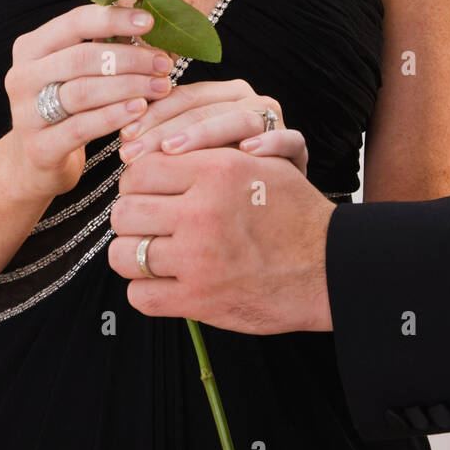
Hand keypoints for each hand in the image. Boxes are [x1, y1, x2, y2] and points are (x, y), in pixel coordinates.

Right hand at [1, 3, 172, 204]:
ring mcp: (26, 113)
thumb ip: (107, 48)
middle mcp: (21, 76)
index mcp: (31, 47)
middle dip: (130, 58)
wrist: (37, 162)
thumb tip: (158, 27)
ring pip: (83, 92)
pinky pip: (81, 127)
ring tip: (161, 86)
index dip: (114, 19)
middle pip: (81, 58)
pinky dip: (114, 115)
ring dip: (129, 86)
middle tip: (164, 63)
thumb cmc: (69, 107)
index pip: (74, 22)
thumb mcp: (78, 73)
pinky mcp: (39, 147)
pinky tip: (140, 109)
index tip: (150, 22)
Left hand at [108, 147, 334, 332]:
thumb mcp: (260, 164)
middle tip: (146, 225)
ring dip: (132, 256)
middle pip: (123, 212)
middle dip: (130, 219)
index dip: (136, 183)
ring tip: (152, 254)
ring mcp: (197, 258)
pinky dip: (146, 291)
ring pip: (122, 254)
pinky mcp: (198, 299)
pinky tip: (164, 283)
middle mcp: (201, 211)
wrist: (328, 266)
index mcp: (215, 170)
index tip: (146, 193)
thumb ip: (210, 153)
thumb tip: (158, 150)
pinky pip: (139, 295)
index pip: (139, 170)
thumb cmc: (294, 213)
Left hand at [118, 79, 306, 175]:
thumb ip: (168, 146)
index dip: (150, 116)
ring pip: (240, 117)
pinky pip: (289, 139)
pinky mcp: (297, 151)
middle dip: (165, 129)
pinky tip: (247, 150)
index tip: (122, 141)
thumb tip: (123, 146)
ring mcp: (276, 125)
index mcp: (225, 98)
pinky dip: (270, 141)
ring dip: (205, 132)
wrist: (283, 223)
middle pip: (203, 108)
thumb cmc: (231, 190)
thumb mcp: (198, 162)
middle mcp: (250, 104)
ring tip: (173, 151)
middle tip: (133, 156)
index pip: (182, 97)